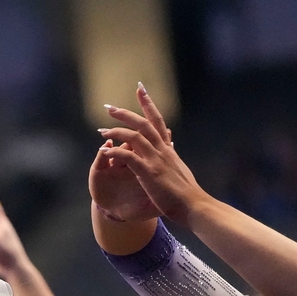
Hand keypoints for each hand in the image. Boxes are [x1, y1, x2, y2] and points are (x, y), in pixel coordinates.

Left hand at [97, 84, 205, 223]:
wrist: (195, 206)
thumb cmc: (186, 192)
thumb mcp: (178, 167)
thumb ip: (171, 154)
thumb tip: (170, 142)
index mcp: (168, 149)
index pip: (157, 120)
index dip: (148, 104)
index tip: (140, 89)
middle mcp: (162, 150)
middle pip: (144, 124)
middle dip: (125, 114)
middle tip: (109, 107)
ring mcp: (156, 160)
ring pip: (135, 137)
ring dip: (117, 132)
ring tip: (101, 131)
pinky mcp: (149, 173)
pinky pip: (129, 157)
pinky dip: (116, 152)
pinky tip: (105, 151)